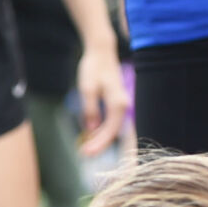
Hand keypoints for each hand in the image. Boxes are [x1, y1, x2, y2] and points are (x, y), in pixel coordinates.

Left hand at [75, 42, 128, 157]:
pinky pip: (110, 121)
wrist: (101, 52)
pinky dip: (101, 130)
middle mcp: (123, 105)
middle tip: (84, 154)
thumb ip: (90, 110)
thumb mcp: (87, 89)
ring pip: (112, 128)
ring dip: (100, 139)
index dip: (99, 144)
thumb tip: (91, 130)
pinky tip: (91, 135)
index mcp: (118, 103)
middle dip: (99, 145)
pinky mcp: (115, 103)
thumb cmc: (93, 68)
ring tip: (86, 148)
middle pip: (112, 132)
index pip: (110, 130)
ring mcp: (121, 104)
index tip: (86, 153)